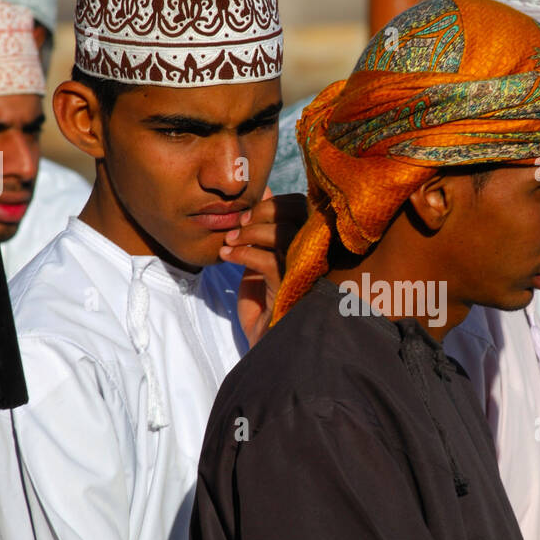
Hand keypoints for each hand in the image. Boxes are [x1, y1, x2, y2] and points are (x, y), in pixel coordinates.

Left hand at [222, 186, 306, 346]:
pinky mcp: (291, 289)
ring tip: (229, 242)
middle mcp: (312, 256)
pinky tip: (227, 257)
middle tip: (238, 224)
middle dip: (263, 212)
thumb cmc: (263, 306)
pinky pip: (269, 261)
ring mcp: (304, 272)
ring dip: (250, 233)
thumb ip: (260, 232)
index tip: (246, 214)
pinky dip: (244, 254)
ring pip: (282, 235)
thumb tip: (261, 193)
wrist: (264, 346)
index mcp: (307, 245)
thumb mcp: (257, 262)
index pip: (301, 207)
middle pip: (296, 213)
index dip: (274, 203)